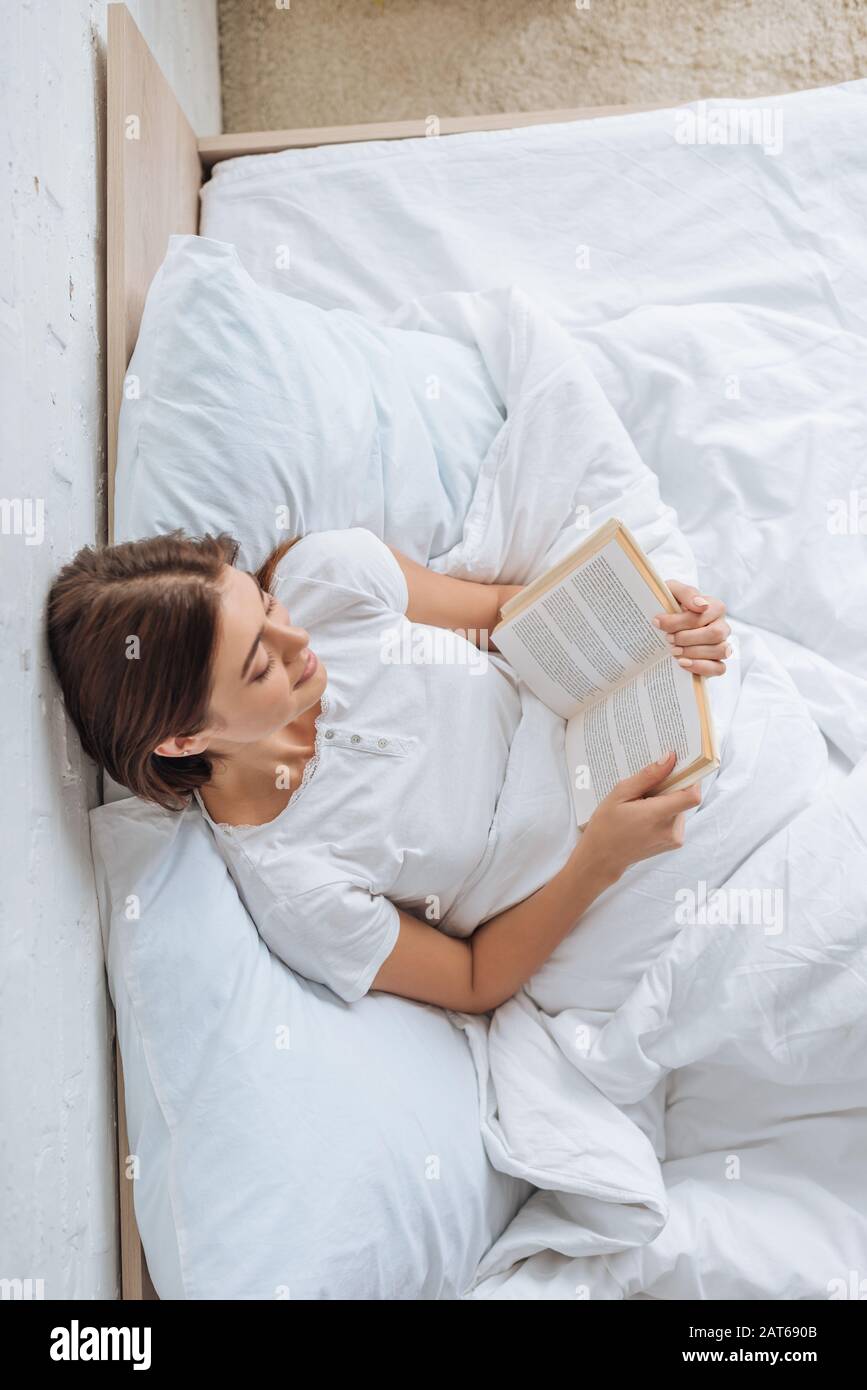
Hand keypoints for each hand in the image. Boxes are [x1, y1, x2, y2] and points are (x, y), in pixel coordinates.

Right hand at [578, 752, 700, 883]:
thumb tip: (669, 759)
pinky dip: (665, 811)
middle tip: (647, 788)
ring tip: (642, 804)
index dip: (690, 778)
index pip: (692, 795)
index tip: (679, 767)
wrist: (603, 857)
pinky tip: (645, 816)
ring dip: (667, 800)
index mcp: (656, 816)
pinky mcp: (674, 841)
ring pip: (680, 806)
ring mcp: (674, 838)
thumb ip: (648, 776)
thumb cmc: (606, 825)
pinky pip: (677, 817)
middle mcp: (671, 829)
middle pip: (685, 797)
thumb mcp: (620, 793)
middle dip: (670, 788)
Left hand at [654, 581, 730, 676]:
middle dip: (687, 638)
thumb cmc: (668, 605)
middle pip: (715, 634)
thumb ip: (687, 593)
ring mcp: (721, 645)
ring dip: (693, 652)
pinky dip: (701, 667)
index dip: (680, 621)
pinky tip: (682, 663)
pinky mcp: (715, 662)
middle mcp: (721, 626)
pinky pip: (719, 668)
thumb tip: (701, 605)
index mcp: (714, 607)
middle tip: (668, 639)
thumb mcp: (672, 591)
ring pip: (720, 651)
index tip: (659, 622)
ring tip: (673, 651)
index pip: (704, 614)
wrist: (661, 626)